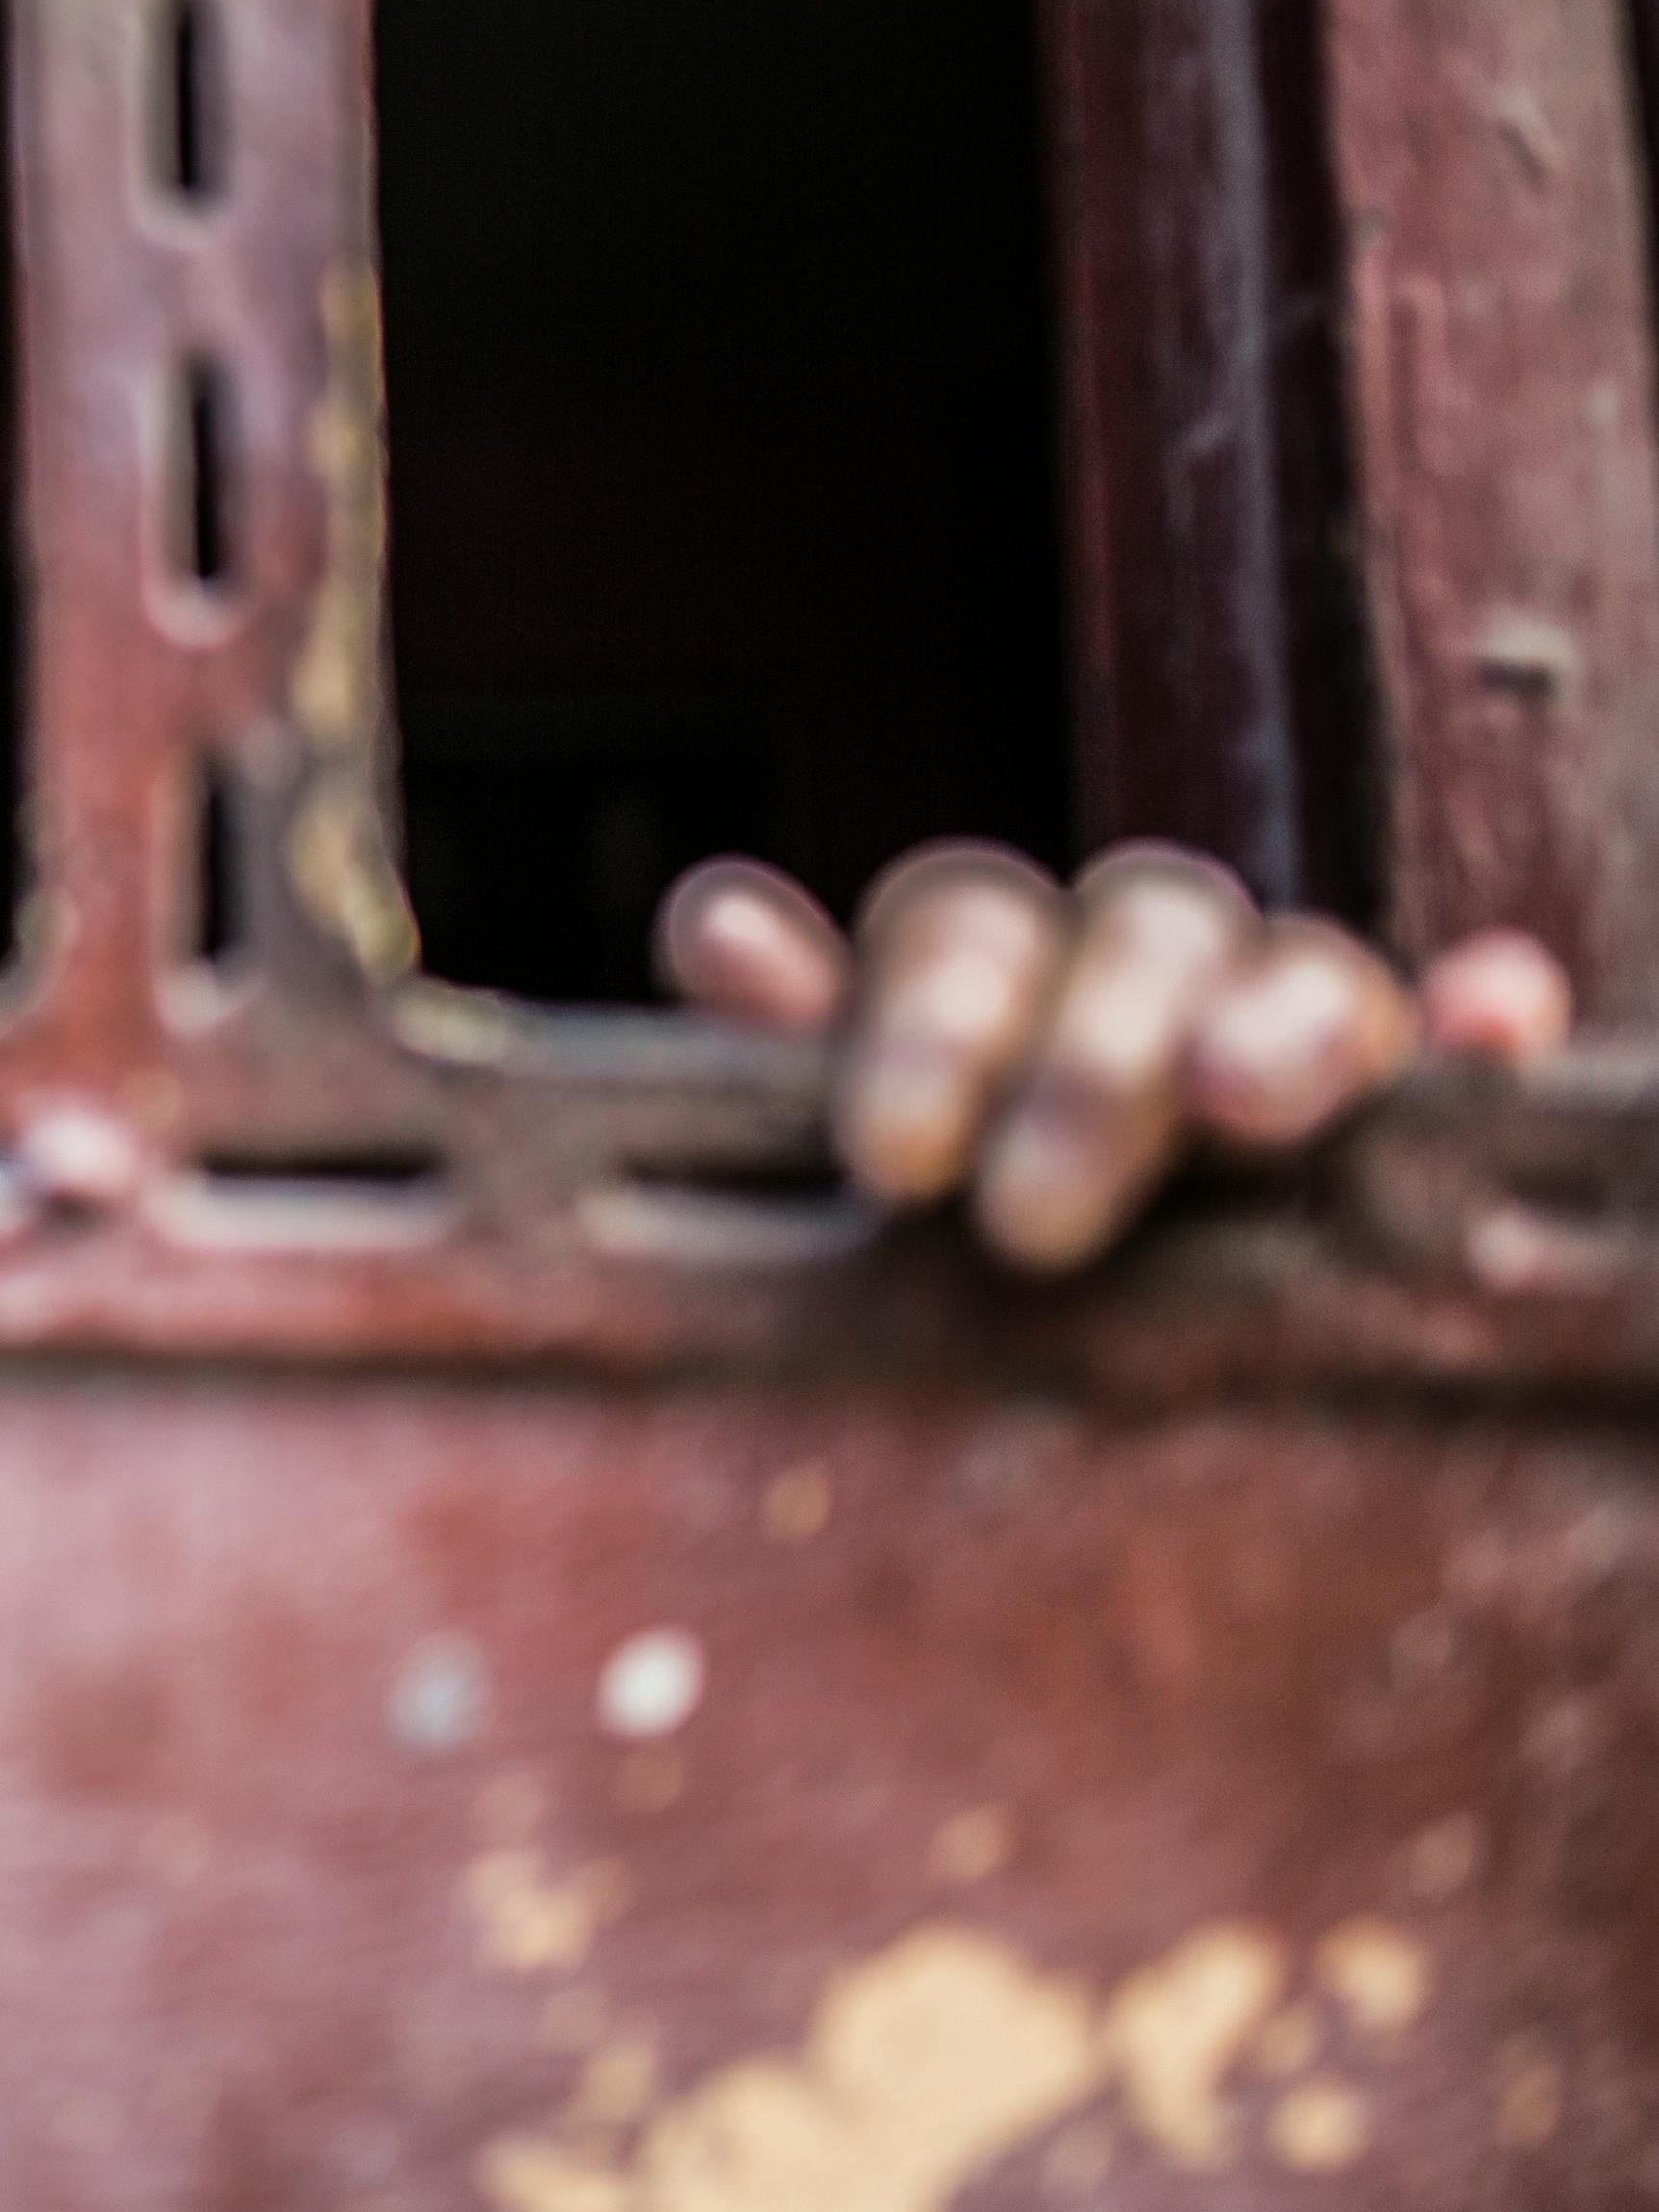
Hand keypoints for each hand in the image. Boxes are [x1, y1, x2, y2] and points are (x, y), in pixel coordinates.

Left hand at [658, 840, 1572, 1270]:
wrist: (1072, 1284)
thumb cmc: (942, 1206)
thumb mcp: (849, 1141)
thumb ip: (778, 1054)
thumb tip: (722, 930)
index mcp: (990, 954)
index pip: (960, 927)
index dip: (925, 1026)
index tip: (888, 1160)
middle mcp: (1136, 954)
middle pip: (1125, 938)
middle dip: (1080, 1070)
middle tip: (1027, 1222)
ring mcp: (1278, 1006)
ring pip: (1288, 963)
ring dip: (1265, 1022)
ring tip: (1241, 1099)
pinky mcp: (1405, 1081)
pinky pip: (1451, 1026)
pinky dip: (1478, 1014)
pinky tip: (1489, 1022)